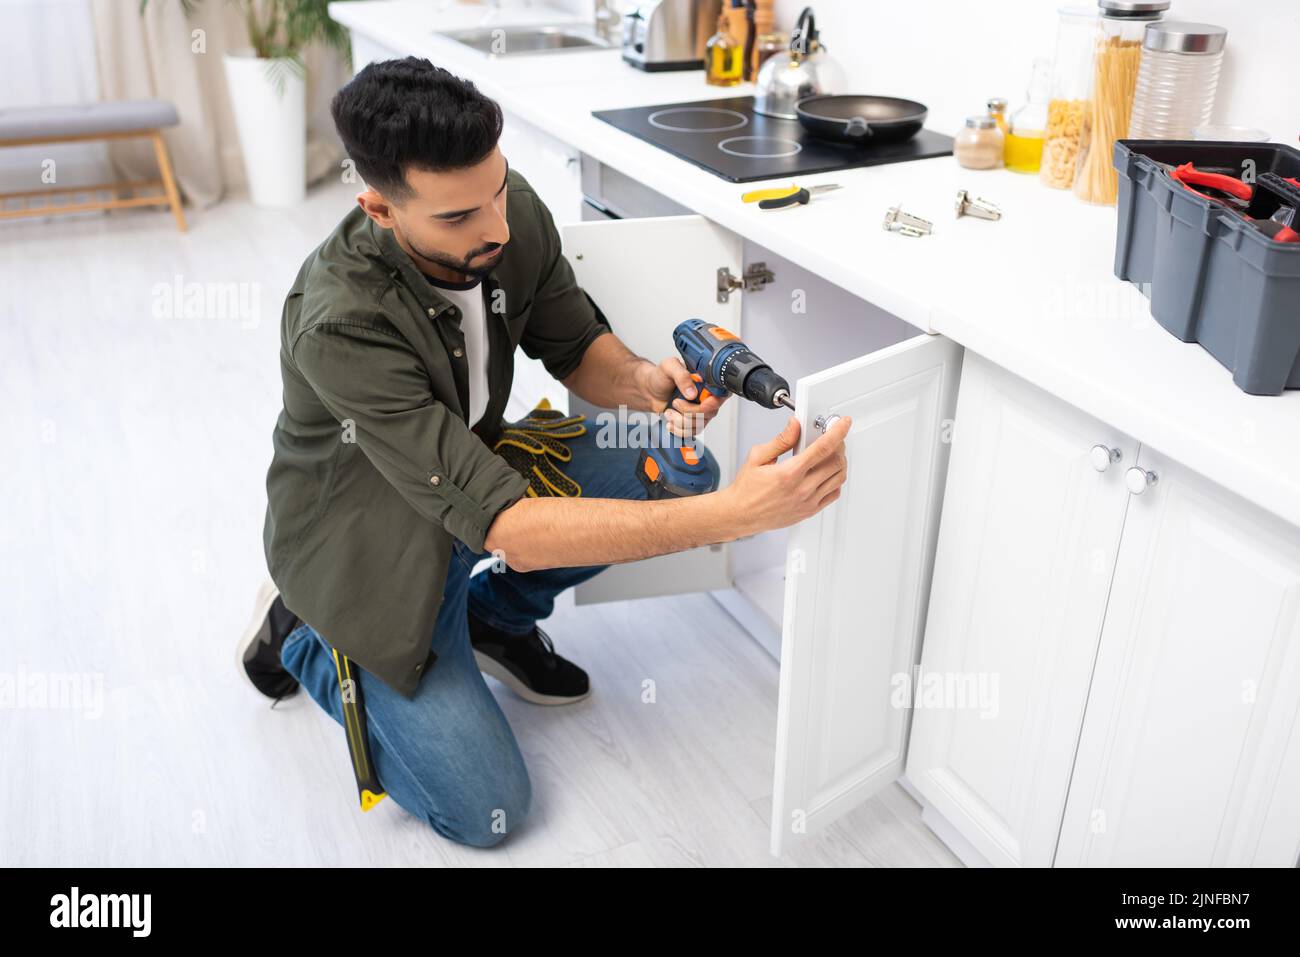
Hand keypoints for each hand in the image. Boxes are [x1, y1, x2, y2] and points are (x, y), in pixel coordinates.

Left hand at [642, 357, 726, 438]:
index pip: (721, 395)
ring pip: (699, 424)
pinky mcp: (693, 422)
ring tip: (670, 411)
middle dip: (689, 411)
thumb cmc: (660, 376)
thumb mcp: (669, 367)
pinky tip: (671, 422)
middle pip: (709, 413)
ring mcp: (701, 411)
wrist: (649, 390)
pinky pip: (692, 432)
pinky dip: (679, 429)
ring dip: (680, 421)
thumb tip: (692, 393)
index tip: (701, 403)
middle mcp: (706, 397)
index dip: (713, 403)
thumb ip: (682, 376)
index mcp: (706, 381)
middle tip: (676, 402)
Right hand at [722, 415, 850, 535]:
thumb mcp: (757, 457)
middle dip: (839, 445)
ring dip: (840, 462)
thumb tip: (795, 426)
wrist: (740, 514)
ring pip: (839, 477)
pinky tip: (827, 474)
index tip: (844, 423)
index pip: (823, 448)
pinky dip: (836, 480)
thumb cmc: (746, 489)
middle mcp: (801, 488)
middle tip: (833, 438)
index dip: (838, 432)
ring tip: (831, 455)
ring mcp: (808, 501)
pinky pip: (834, 494)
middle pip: (836, 461)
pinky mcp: (810, 511)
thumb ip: (781, 440)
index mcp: (789, 473)